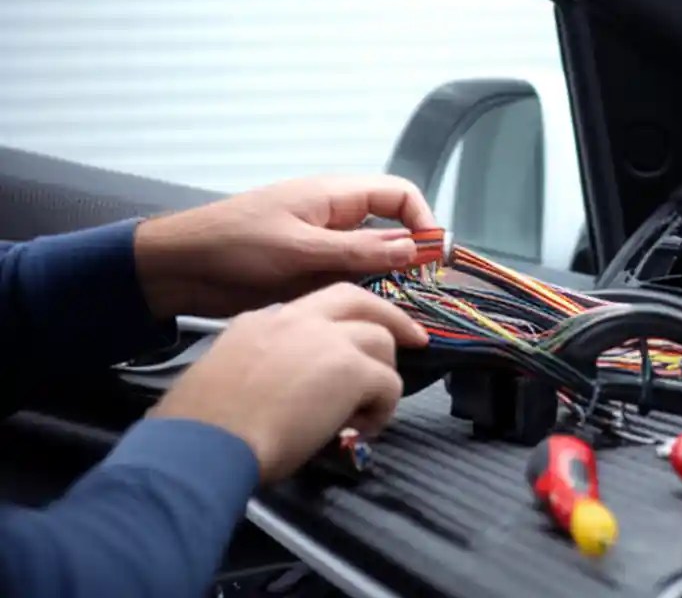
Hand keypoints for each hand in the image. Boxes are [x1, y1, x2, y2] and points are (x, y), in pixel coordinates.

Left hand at [134, 175, 434, 317]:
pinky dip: (362, 294)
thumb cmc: (233, 246)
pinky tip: (365, 317)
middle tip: (422, 291)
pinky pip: (349, 278)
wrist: (177, 268)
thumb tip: (412, 249)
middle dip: (410, 255)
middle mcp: (335, 217)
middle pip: (391, 227)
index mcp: (334, 195)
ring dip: (387, 280)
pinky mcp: (309, 271)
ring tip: (397, 311)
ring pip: (373, 257)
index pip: (399, 194)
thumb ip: (358, 251)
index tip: (433, 258)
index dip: (423, 220)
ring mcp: (322, 245)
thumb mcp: (299, 250)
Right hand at [149, 283, 427, 482]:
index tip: (359, 334)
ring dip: (381, 376)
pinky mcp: (351, 368)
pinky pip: (389, 384)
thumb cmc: (206, 427)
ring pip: (381, 341)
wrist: (208, 442)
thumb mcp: (229, 377)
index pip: (317, 306)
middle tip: (414, 339)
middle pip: (358, 300)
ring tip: (364, 412)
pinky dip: (383, 410)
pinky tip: (361, 430)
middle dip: (390, 317)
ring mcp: (328, 339)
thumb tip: (286, 389)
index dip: (346, 319)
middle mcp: (297, 319)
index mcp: (264, 321)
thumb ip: (264, 368)